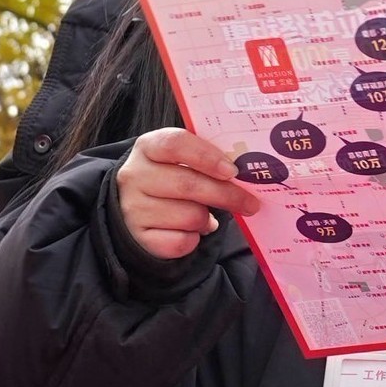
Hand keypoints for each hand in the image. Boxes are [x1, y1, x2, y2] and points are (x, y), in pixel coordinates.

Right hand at [113, 125, 255, 261]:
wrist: (137, 207)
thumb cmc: (170, 178)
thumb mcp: (180, 160)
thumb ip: (206, 159)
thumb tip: (245, 172)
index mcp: (148, 147)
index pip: (175, 144)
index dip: (206, 156)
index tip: (232, 170)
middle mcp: (135, 175)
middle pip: (187, 184)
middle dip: (226, 195)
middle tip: (251, 203)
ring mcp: (134, 208)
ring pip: (189, 216)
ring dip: (207, 220)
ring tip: (206, 217)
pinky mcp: (140, 237)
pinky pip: (181, 242)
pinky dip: (194, 239)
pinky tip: (191, 231)